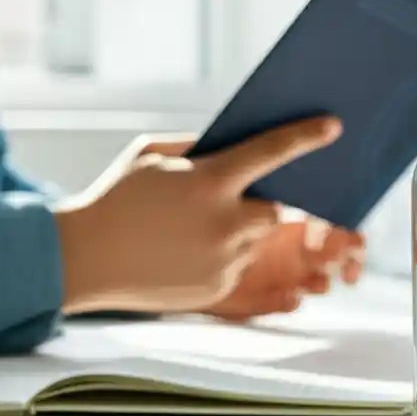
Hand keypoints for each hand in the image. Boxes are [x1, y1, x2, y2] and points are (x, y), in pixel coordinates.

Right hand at [54, 117, 341, 314]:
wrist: (82, 258)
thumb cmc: (115, 198)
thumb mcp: (151, 155)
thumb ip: (198, 146)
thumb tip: (236, 144)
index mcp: (210, 181)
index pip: (272, 153)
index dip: (306, 137)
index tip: (334, 127)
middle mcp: (225, 222)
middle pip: (276, 211)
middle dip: (261, 206)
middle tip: (228, 204)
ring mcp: (224, 259)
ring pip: (255, 241)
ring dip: (238, 233)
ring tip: (190, 232)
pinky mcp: (218, 288)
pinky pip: (238, 267)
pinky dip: (222, 258)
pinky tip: (184, 254)